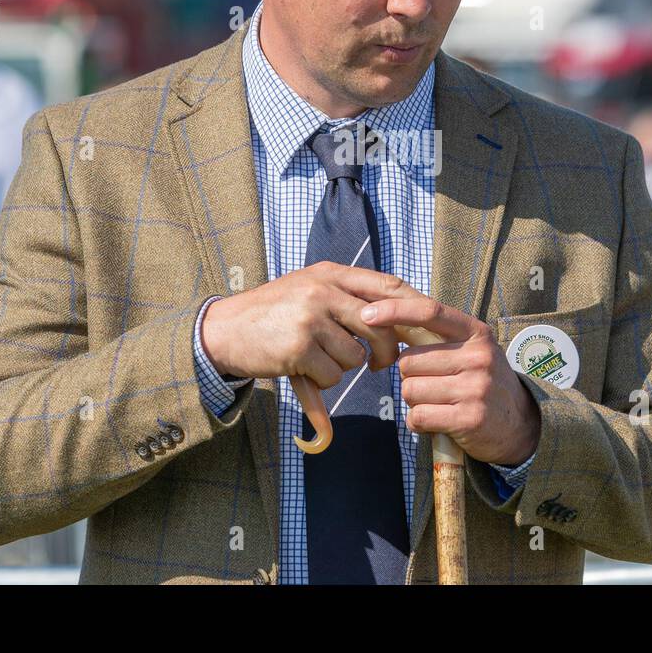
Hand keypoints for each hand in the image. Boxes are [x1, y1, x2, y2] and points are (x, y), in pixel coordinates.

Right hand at [199, 262, 425, 388]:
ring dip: (342, 366)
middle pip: (381, 324)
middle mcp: (323, 290)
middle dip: (387, 351)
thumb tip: (399, 318)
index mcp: (330, 273)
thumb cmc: (274, 314)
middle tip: (380, 365)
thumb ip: (347, 297)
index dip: (412, 306)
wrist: (225, 329)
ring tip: (316, 358)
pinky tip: (301, 368)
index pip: (387, 284)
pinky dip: (322, 379)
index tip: (426, 326)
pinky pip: (334, 374)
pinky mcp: (300, 347)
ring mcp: (311, 317)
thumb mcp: (309, 290)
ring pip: (356, 356)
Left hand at [360, 297, 540, 466]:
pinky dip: (418, 422)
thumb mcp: (470, 351)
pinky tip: (436, 422)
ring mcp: (476, 388)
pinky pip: (418, 416)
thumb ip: (437, 338)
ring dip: (414, 401)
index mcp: (476, 333)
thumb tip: (386, 321)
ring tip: (438, 404)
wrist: (520, 425)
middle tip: (432, 386)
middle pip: (409, 361)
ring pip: (410, 390)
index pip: (430, 311)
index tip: (367, 315)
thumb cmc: (482, 383)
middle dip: (410, 377)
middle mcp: (478, 356)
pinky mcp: (470, 418)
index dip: (394, 310)